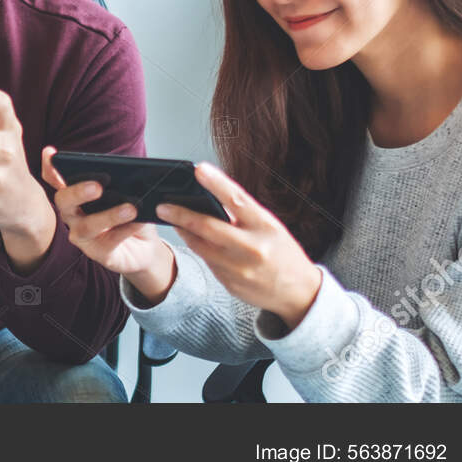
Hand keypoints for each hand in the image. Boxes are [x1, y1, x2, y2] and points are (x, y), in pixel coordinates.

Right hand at [40, 146, 174, 304]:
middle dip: (77, 192)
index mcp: (76, 195)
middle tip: (98, 186)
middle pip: (64, 201)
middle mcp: (72, 215)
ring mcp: (82, 236)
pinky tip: (137, 222)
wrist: (145, 247)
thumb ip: (122, 182)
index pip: (55, 179)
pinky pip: (108, 242)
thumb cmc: (131, 214)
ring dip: (108, 216)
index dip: (50, 167)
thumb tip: (126, 174)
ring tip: (130, 208)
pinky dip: (124, 231)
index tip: (50, 153)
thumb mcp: (128, 193)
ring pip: (86, 226)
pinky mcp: (98, 252)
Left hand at [155, 163, 321, 329]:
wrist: (298, 292)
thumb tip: (212, 198)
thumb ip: (244, 214)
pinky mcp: (230, 283)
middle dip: (180, 215)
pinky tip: (195, 241)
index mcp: (265, 226)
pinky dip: (200, 250)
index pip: (237, 199)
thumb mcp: (270, 227)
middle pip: (207, 227)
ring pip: (201, 246)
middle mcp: (251, 247)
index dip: (216, 182)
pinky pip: (208, 262)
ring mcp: (239, 268)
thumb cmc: (283, 253)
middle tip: (163, 206)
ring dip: (185, 233)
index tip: (198, 169)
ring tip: (174, 221)